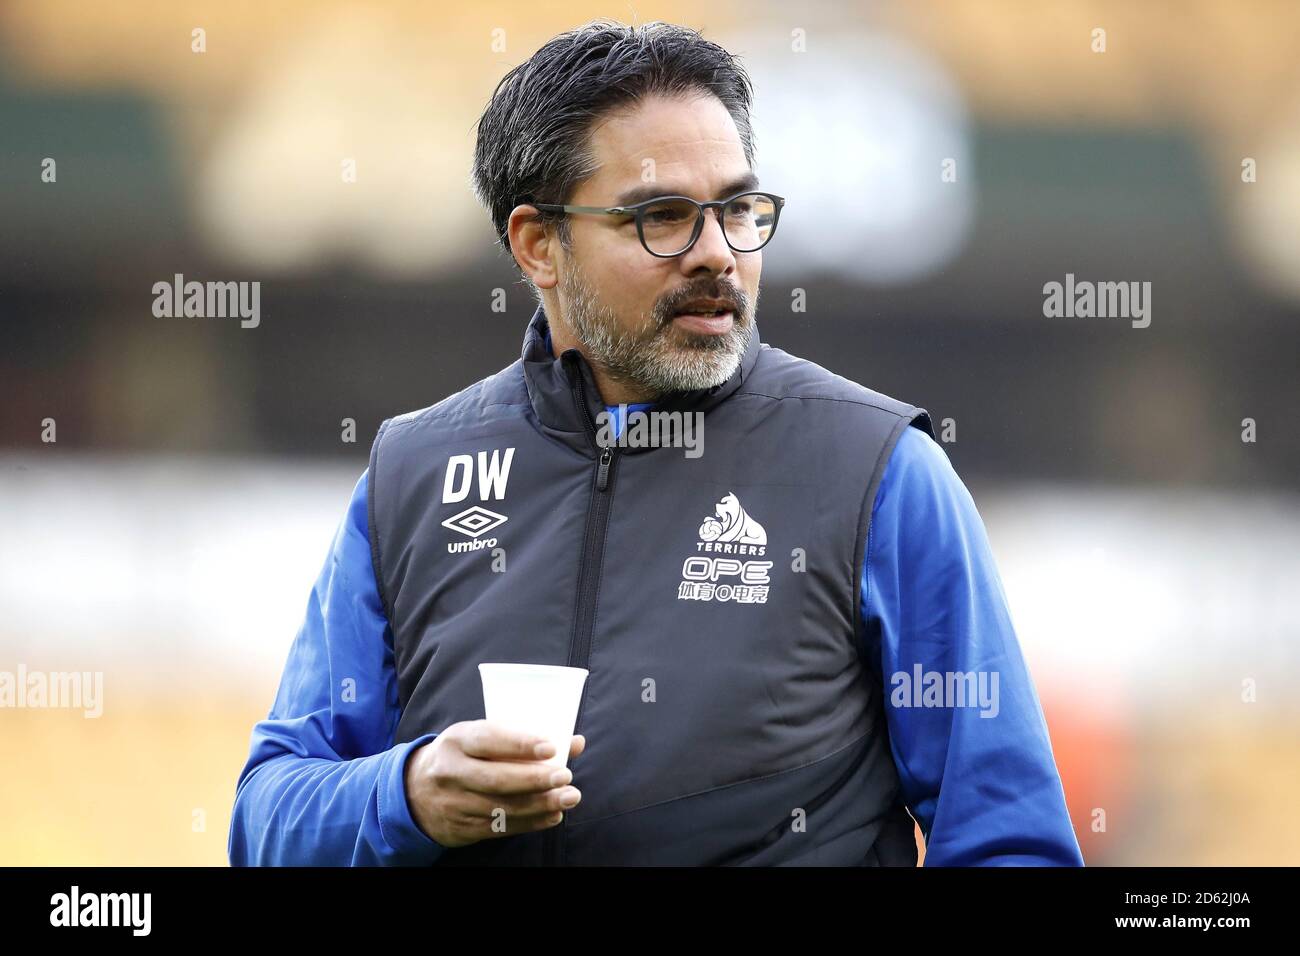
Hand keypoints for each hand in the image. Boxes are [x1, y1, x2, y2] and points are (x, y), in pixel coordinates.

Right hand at [404, 720, 584, 847]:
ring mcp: (454, 802)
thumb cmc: (463, 756)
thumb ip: (525, 739)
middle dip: (535, 779)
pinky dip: (530, 822)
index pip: (489, 739)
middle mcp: (451, 771)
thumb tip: (574, 742)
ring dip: (539, 804)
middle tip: (565, 777)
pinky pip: (499, 827)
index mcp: (457, 740)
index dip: (520, 744)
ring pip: (500, 806)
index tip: (551, 747)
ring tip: (568, 798)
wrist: (415, 791)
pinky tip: (552, 815)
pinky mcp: (460, 827)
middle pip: (496, 778)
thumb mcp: (481, 737)